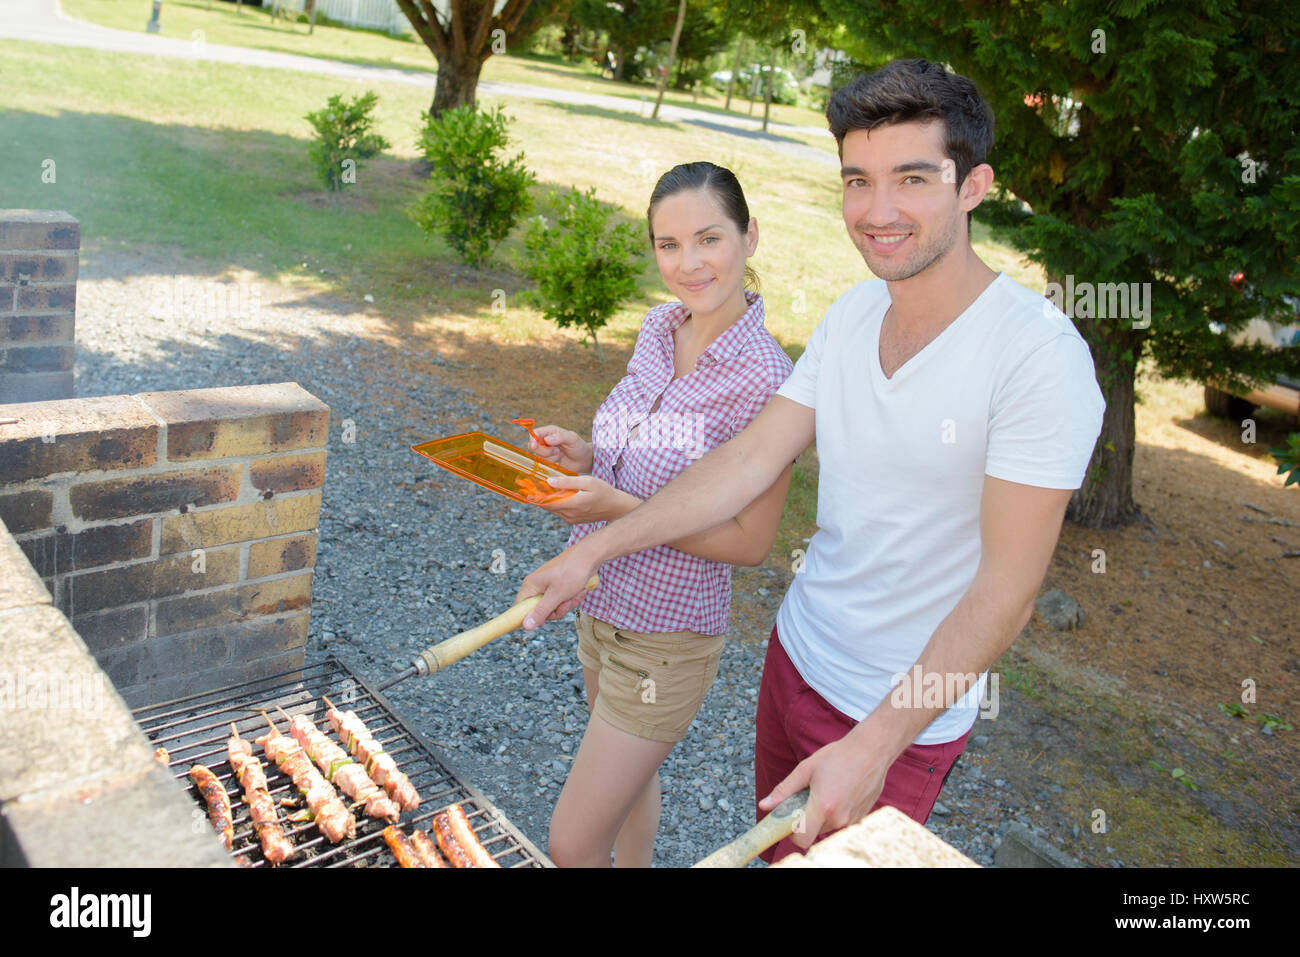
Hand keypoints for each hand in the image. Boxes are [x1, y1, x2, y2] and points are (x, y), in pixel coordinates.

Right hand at [515, 542, 601, 629]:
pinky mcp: (559, 585)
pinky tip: (580, 590)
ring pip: (554, 606)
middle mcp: (537, 585)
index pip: (519, 606)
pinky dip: (572, 598)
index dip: (528, 617)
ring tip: (575, 593)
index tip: (543, 622)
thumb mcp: (556, 595)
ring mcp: (548, 585)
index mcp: (531, 585)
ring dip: (567, 603)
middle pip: (540, 610)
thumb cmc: (572, 571)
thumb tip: (526, 626)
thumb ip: (541, 612)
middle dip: (557, 609)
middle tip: (566, 602)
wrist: (590, 556)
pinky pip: (562, 600)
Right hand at [529, 425, 592, 473]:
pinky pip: (543, 465)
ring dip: (550, 458)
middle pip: (533, 446)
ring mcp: (545, 453)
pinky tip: (559, 461)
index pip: (535, 433)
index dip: (532, 439)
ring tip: (560, 455)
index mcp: (549, 432)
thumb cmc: (578, 446)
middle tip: (556, 451)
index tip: (534, 445)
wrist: (583, 460)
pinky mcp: (547, 463)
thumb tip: (547, 439)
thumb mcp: (572, 438)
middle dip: (544, 451)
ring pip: (539, 457)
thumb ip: (560, 437)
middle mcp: (545, 442)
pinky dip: (552, 464)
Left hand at [538, 475, 637, 524]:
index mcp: (571, 504)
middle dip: (538, 496)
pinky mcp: (573, 520)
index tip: (527, 486)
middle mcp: (569, 515)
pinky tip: (555, 494)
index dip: (535, 495)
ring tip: (540, 487)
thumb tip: (549, 481)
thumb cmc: (603, 492)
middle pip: (547, 506)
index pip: (546, 502)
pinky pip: (559, 511)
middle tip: (530, 484)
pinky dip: (555, 503)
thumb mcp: (587, 482)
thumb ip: (568, 481)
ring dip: (546, 500)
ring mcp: (571, 519)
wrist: (615, 507)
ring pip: (553, 509)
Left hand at [757, 734, 888, 850]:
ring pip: (827, 827)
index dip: (793, 833)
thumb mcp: (806, 769)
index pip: (802, 839)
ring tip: (827, 789)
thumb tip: (764, 805)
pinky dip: (836, 811)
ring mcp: (852, 820)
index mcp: (823, 806)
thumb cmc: (838, 756)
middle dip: (807, 818)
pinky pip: (841, 821)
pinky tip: (840, 791)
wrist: (871, 751)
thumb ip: (784, 790)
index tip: (790, 819)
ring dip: (822, 814)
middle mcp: (839, 818)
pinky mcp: (861, 817)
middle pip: (814, 831)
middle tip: (809, 794)